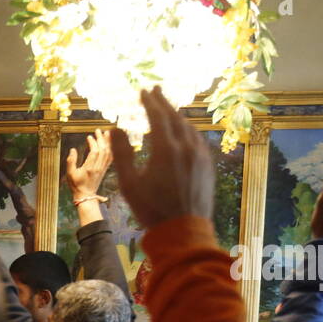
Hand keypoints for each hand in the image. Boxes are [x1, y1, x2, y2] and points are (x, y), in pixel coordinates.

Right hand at [66, 128, 111, 199]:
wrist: (86, 195)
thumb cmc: (76, 185)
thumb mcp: (70, 174)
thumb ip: (71, 161)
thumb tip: (73, 150)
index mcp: (89, 168)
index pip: (94, 152)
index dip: (93, 143)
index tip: (89, 137)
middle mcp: (98, 167)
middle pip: (103, 150)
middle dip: (101, 139)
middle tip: (98, 130)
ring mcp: (103, 168)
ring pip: (108, 153)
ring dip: (108, 142)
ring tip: (107, 132)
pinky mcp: (105, 169)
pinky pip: (111, 157)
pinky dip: (112, 149)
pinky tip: (111, 143)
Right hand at [109, 88, 212, 229]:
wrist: (183, 231)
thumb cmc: (151, 209)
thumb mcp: (129, 184)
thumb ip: (122, 154)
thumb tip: (115, 129)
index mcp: (166, 149)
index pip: (158, 116)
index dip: (149, 102)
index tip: (142, 91)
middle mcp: (186, 147)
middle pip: (175, 117)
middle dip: (164, 102)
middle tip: (156, 90)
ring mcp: (200, 156)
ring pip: (189, 128)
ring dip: (177, 116)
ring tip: (168, 110)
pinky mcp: (207, 166)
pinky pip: (197, 140)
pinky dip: (187, 130)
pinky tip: (184, 132)